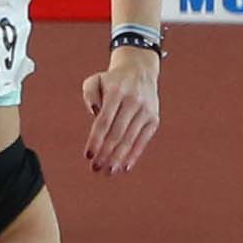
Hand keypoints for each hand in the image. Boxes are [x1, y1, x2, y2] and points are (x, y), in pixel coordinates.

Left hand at [82, 47, 160, 174]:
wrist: (140, 71)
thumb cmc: (111, 81)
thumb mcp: (94, 80)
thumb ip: (89, 94)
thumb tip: (94, 115)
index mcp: (117, 93)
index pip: (104, 122)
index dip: (96, 140)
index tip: (88, 156)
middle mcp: (134, 102)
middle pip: (117, 134)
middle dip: (106, 153)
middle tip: (95, 169)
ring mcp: (146, 111)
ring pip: (130, 139)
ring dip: (118, 157)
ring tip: (108, 172)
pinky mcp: (154, 119)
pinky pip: (143, 140)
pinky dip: (134, 154)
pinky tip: (125, 167)